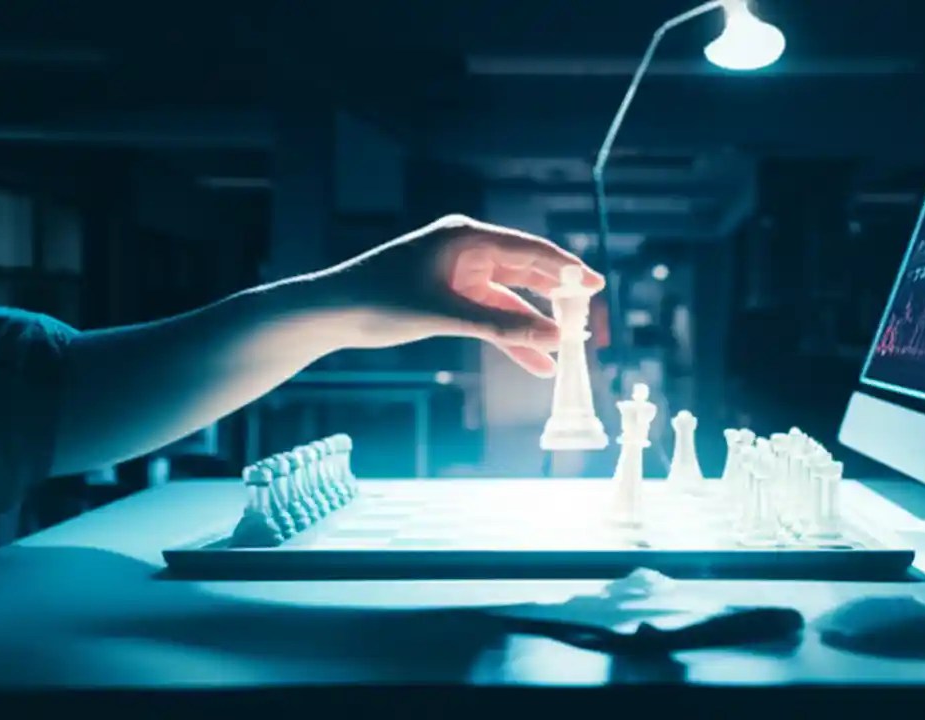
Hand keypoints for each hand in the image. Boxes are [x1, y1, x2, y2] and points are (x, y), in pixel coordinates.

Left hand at [314, 214, 604, 376]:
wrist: (331, 312)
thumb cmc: (380, 300)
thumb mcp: (445, 315)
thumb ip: (501, 328)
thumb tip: (552, 339)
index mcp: (465, 237)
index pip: (528, 250)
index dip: (565, 268)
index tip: (594, 284)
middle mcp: (467, 251)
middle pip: (525, 271)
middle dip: (556, 296)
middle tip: (588, 313)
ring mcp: (459, 276)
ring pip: (510, 301)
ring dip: (533, 326)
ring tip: (564, 349)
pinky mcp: (450, 299)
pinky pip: (490, 318)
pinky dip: (509, 338)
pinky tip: (533, 363)